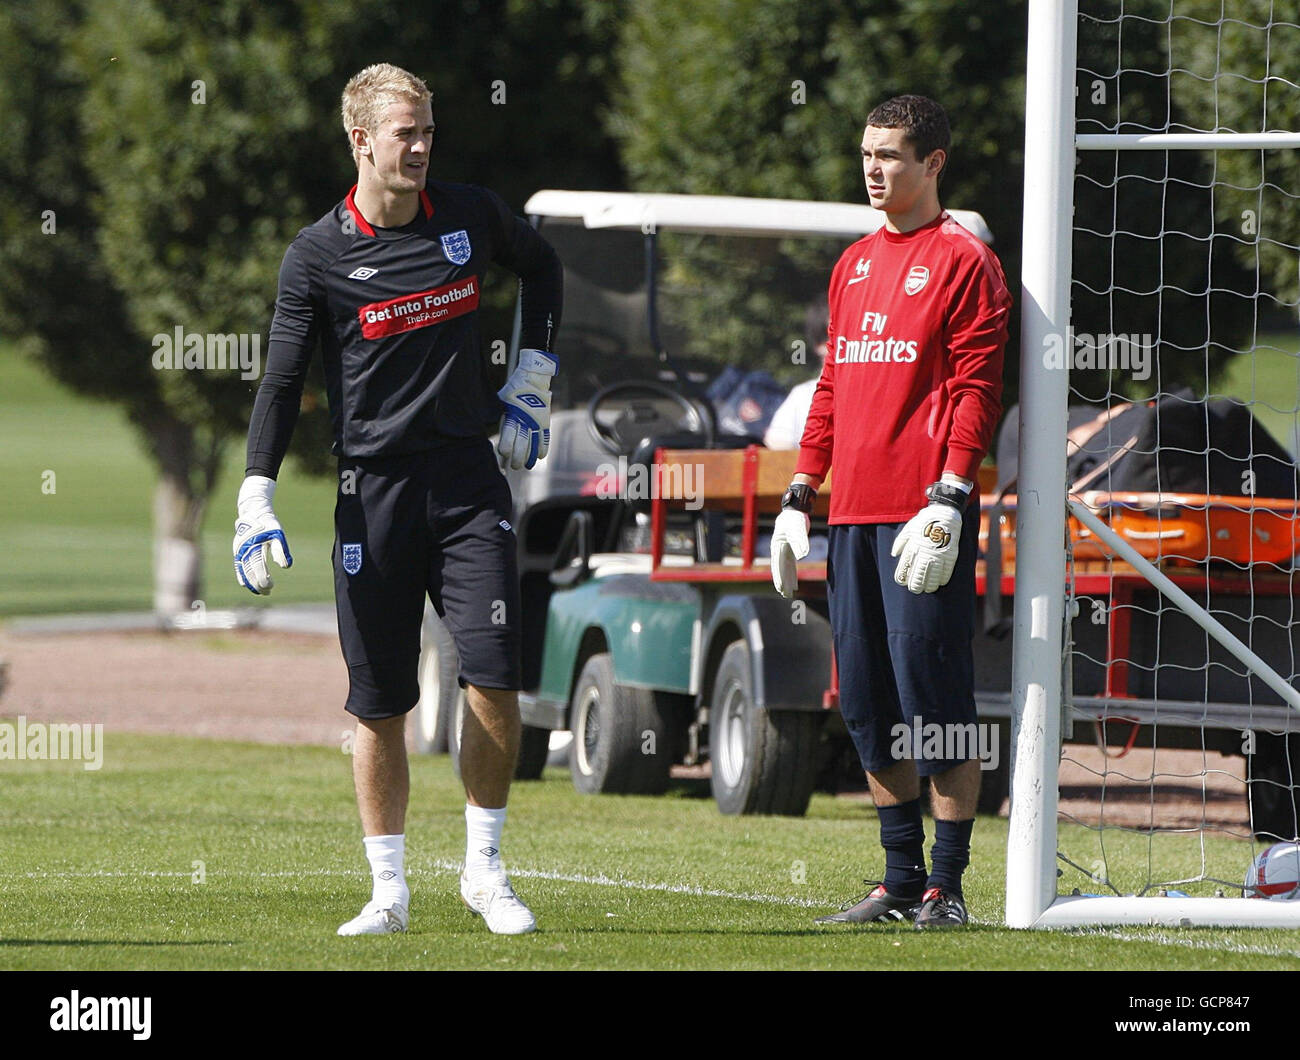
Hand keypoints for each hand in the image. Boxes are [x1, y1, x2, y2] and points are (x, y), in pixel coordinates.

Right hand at [233, 475, 292, 594]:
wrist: (253, 512)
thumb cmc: (268, 524)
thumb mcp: (277, 534)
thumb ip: (281, 550)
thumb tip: (286, 566)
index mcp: (254, 547)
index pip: (258, 568)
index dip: (263, 579)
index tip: (271, 587)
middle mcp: (244, 550)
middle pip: (250, 572)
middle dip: (258, 584)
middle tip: (268, 592)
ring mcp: (239, 551)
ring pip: (243, 571)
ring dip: (250, 582)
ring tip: (259, 592)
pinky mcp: (238, 551)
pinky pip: (238, 566)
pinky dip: (242, 576)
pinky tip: (246, 584)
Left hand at [497, 348, 557, 469]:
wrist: (533, 379)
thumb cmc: (513, 391)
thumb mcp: (501, 402)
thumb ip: (499, 416)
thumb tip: (483, 426)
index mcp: (512, 414)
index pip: (509, 434)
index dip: (506, 446)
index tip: (503, 454)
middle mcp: (525, 419)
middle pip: (522, 443)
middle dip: (518, 457)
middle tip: (515, 466)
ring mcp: (536, 421)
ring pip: (533, 443)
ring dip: (530, 457)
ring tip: (527, 466)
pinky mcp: (544, 421)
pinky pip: (545, 437)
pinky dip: (543, 448)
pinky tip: (539, 457)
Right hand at [771, 508, 810, 598]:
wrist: (794, 510)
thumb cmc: (794, 518)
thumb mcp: (798, 529)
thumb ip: (801, 542)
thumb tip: (802, 557)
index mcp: (777, 546)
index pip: (777, 564)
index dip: (779, 576)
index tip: (780, 587)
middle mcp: (779, 550)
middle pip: (780, 569)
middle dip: (782, 582)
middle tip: (784, 594)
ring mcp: (784, 550)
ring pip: (785, 568)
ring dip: (786, 580)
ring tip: (788, 592)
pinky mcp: (791, 549)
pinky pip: (790, 564)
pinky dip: (792, 573)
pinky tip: (794, 582)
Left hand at [891, 502, 962, 593]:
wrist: (945, 513)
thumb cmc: (924, 521)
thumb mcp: (908, 529)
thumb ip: (900, 542)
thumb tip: (894, 554)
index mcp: (913, 547)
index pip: (905, 567)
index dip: (903, 577)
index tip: (902, 582)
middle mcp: (925, 553)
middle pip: (918, 574)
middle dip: (915, 585)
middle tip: (915, 589)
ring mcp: (939, 554)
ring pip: (932, 576)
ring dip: (929, 585)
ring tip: (927, 589)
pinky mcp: (951, 554)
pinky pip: (946, 571)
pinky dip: (942, 578)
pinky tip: (940, 583)